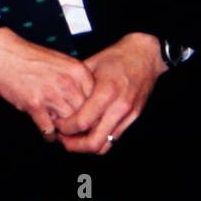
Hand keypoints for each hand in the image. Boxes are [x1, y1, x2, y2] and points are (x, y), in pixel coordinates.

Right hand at [0, 27, 94, 139]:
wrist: (3, 52)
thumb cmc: (30, 57)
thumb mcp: (62, 62)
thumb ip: (77, 81)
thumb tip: (87, 103)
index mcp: (78, 71)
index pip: (97, 101)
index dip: (93, 114)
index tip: (89, 121)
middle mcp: (68, 83)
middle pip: (85, 115)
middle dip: (79, 125)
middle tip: (74, 130)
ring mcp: (52, 94)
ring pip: (68, 124)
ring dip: (64, 130)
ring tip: (60, 130)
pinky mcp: (34, 104)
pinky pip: (48, 129)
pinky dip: (49, 135)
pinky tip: (48, 133)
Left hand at [54, 33, 165, 154]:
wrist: (145, 55)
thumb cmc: (116, 57)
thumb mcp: (90, 64)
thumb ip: (75, 84)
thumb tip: (56, 97)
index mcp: (105, 92)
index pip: (82, 122)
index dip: (65, 128)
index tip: (56, 124)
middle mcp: (119, 107)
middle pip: (94, 142)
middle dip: (74, 145)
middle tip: (62, 138)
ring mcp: (128, 115)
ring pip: (106, 145)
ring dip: (87, 145)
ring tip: (73, 137)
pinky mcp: (134, 118)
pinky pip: (115, 137)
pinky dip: (100, 139)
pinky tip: (89, 131)